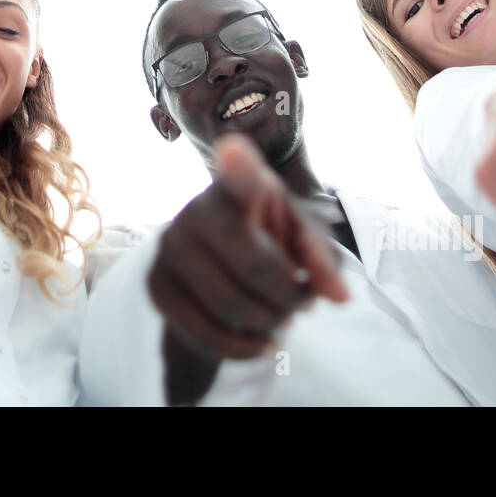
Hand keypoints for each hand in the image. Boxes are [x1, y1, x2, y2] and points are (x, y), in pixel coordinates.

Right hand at [149, 134, 348, 360]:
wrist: (220, 267)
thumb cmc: (269, 241)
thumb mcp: (302, 242)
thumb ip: (322, 260)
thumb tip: (339, 296)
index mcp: (239, 187)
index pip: (239, 178)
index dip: (238, 168)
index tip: (235, 150)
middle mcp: (197, 210)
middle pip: (254, 264)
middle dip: (289, 295)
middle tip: (301, 301)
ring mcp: (170, 247)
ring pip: (230, 303)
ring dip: (268, 322)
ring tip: (280, 318)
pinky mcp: (156, 285)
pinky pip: (204, 332)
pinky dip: (242, 346)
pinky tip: (260, 342)